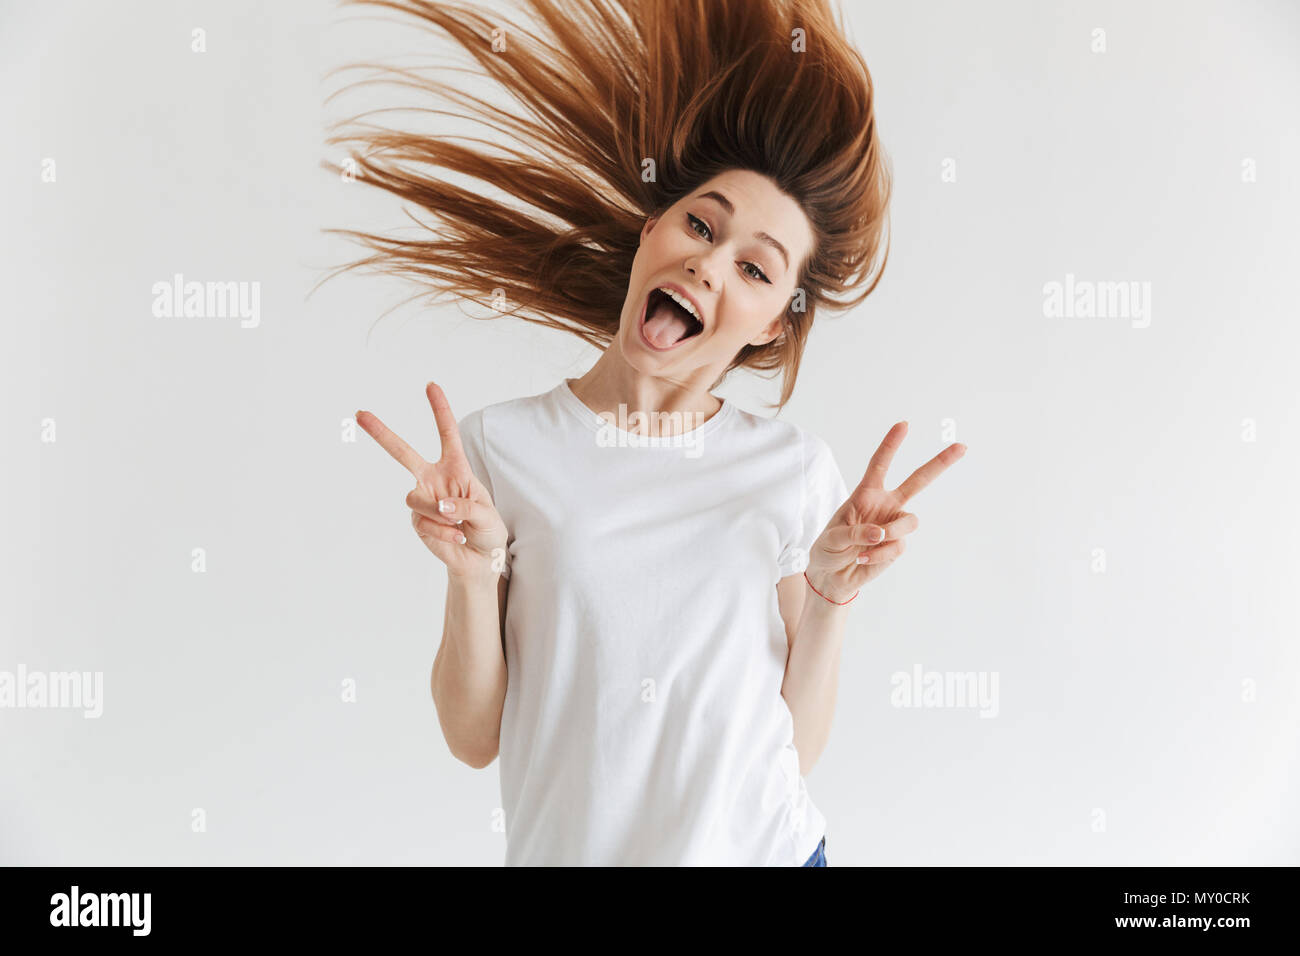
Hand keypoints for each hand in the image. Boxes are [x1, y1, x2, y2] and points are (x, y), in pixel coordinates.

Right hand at [356, 382, 507, 581]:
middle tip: (360, 413)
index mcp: (455, 468)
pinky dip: (444, 532)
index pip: (446, 434)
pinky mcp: (417, 522)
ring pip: (414, 498)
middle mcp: (434, 479)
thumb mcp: (488, 515)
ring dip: (438, 513)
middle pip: (403, 453)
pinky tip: (457, 537)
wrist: (480, 559)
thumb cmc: (487, 530)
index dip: (439, 410)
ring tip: (459, 525)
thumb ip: (467, 506)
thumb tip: (441, 505)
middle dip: (381, 433)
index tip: (431, 385)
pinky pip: (424, 523)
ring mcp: (423, 500)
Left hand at [805, 422, 965, 602]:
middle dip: (939, 464)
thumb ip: (855, 532)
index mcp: (866, 494)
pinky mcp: (897, 546)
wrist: (832, 576)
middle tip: (961, 447)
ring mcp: (893, 525)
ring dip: (892, 532)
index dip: (891, 445)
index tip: (903, 425)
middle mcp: (885, 505)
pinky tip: (863, 558)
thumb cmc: (828, 549)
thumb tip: (881, 533)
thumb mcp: (832, 537)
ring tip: (869, 543)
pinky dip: (879, 554)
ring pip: (910, 521)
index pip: (880, 464)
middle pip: (918, 481)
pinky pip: (898, 546)